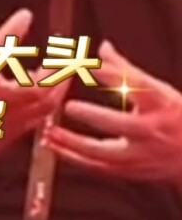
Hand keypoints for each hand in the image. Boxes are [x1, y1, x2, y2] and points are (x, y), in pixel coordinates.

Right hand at [0, 4, 66, 199]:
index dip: (12, 30)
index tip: (25, 16)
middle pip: (37, 85)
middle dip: (55, 67)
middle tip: (63, 51)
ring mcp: (5, 119)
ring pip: (45, 103)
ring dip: (59, 83)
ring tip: (63, 68)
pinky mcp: (12, 134)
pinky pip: (41, 117)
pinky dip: (50, 102)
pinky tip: (51, 92)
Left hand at [47, 40, 181, 184]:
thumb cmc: (172, 116)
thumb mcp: (157, 90)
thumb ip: (125, 70)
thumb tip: (102, 47)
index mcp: (160, 104)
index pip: (137, 86)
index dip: (113, 75)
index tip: (89, 65)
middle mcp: (152, 130)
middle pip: (123, 124)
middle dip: (95, 116)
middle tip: (69, 105)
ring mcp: (141, 154)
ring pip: (105, 153)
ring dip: (73, 143)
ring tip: (50, 131)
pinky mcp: (130, 171)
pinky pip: (97, 167)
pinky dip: (74, 158)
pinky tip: (54, 147)